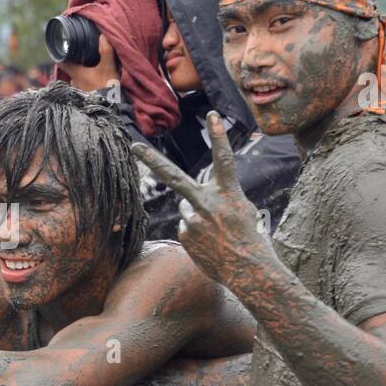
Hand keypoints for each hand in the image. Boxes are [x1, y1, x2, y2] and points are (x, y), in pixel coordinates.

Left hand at [60, 35, 118, 92]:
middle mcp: (74, 82)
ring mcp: (78, 91)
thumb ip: (106, 52)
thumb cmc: (106, 88)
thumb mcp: (108, 68)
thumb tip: (103, 36)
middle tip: (83, 53)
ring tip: (92, 66)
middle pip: (71, 68)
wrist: (109, 109)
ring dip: (83, 72)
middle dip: (76, 61)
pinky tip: (95, 78)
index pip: (62, 60)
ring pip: (77, 77)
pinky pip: (83, 85)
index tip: (65, 46)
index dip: (62, 52)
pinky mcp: (84, 97)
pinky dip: (87, 80)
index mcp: (75, 73)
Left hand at [130, 111, 272, 289]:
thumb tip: (187, 199)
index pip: (224, 159)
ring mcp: (194, 219)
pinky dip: (196, 233)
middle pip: (174, 176)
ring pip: (187, 208)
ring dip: (197, 215)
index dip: (219, 136)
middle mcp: (208, 203)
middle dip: (152, 160)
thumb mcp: (242, 209)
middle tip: (135, 146)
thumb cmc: (250, 237)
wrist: (248, 270)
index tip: (212, 115)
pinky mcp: (185, 234)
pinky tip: (209, 243)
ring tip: (216, 232)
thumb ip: (217, 197)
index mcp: (229, 193)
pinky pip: (187, 226)